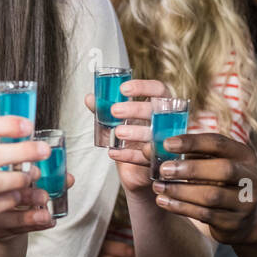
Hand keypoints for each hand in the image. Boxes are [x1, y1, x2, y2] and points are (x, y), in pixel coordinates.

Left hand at [86, 79, 170, 193]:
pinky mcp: (159, 161)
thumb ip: (104, 109)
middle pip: (157, 110)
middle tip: (115, 111)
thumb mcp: (115, 123)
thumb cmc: (129, 137)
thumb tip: (89, 98)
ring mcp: (165, 141)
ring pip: (156, 134)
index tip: (123, 89)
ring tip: (117, 132)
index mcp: (158, 106)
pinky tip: (113, 152)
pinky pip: (146, 158)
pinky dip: (129, 155)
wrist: (134, 170)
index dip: (143, 87)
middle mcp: (166, 121)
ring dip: (136, 132)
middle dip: (136, 109)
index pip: (158, 90)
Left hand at [149, 133, 256, 244]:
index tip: (167, 144)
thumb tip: (150, 149)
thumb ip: (188, 155)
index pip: (219, 143)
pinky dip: (180, 207)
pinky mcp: (234, 222)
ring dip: (180, 191)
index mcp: (244, 156)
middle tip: (163, 170)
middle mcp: (252, 177)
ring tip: (157, 187)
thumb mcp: (211, 165)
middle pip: (223, 169)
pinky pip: (204, 214)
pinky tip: (164, 201)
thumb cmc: (220, 183)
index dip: (192, 142)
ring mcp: (246, 202)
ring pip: (212, 195)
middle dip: (190, 169)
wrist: (245, 219)